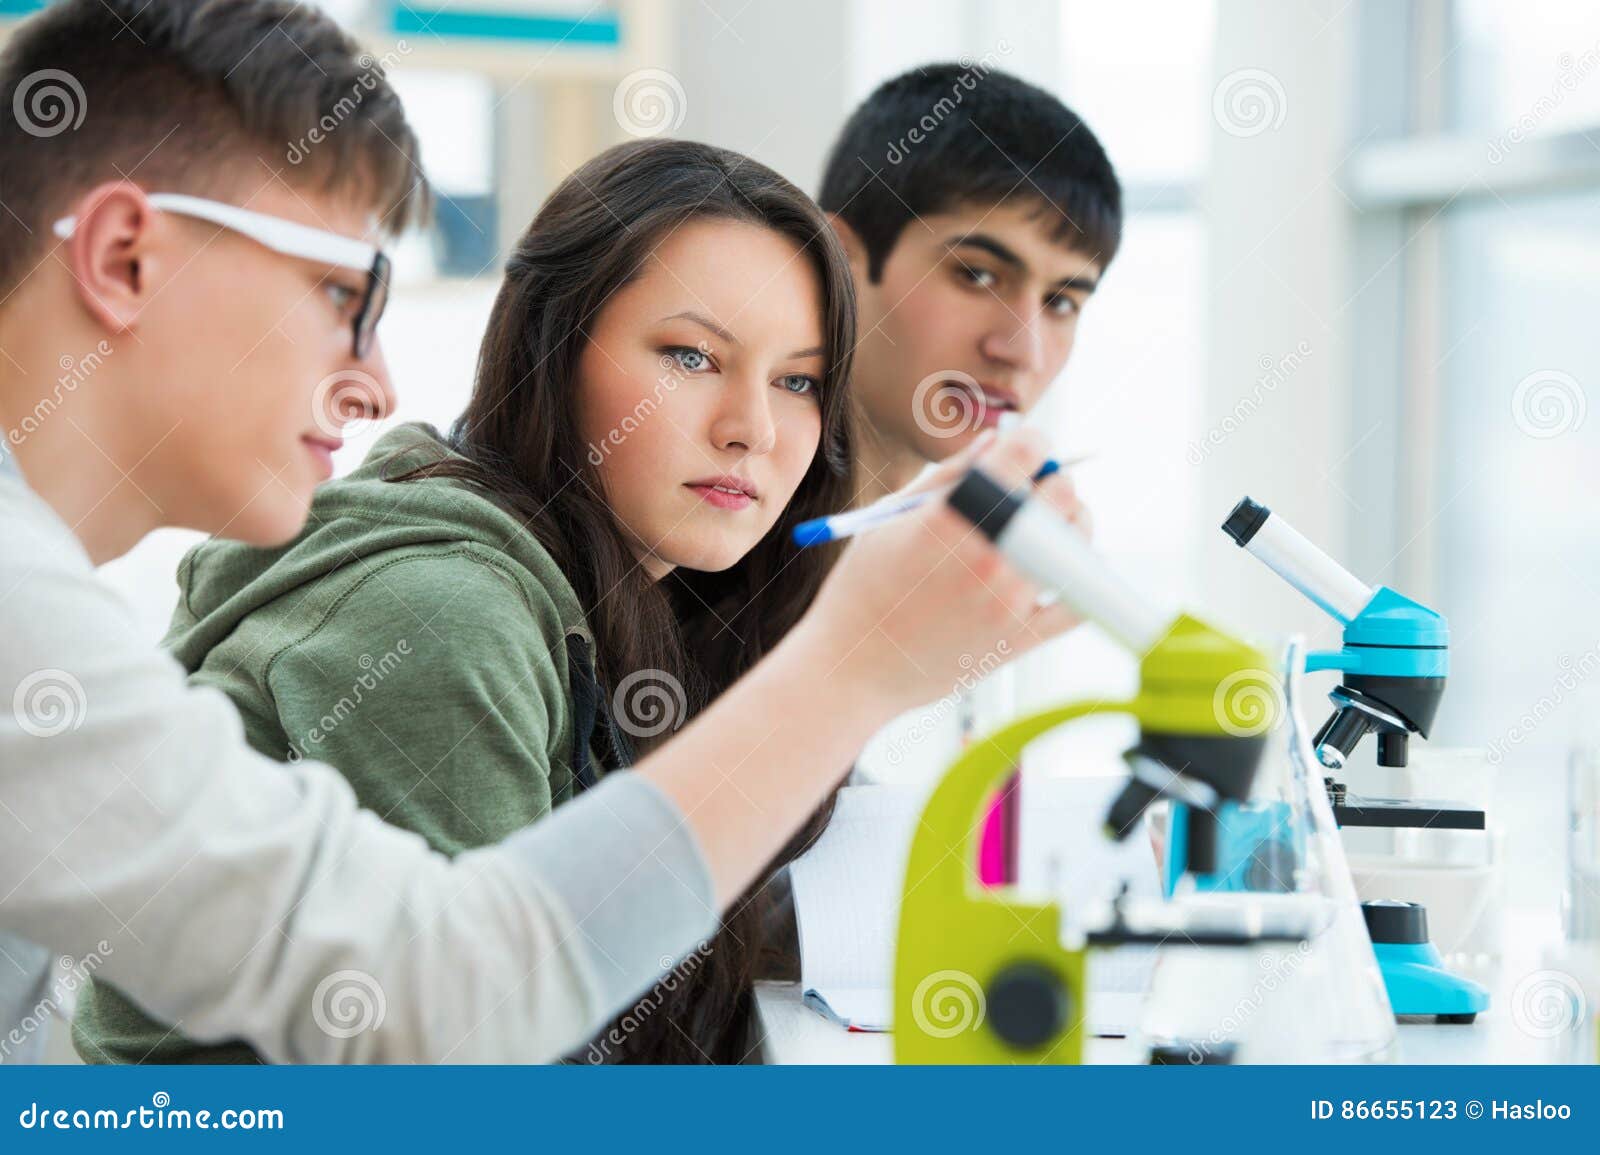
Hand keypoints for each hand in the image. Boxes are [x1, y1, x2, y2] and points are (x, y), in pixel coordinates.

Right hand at [794, 426, 1089, 716]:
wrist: (853, 667)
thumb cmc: (863, 590)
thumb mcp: (891, 518)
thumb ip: (948, 475)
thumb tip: (995, 441)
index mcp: (955, 513)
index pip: (1025, 453)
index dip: (1031, 442)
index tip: (1027, 449)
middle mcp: (989, 552)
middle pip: (1061, 492)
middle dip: (1052, 480)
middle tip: (1036, 488)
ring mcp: (1010, 598)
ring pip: (1077, 542)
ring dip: (1071, 524)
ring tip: (1049, 527)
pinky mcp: (1020, 638)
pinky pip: (1078, 603)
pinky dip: (1079, 580)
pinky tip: (1059, 570)